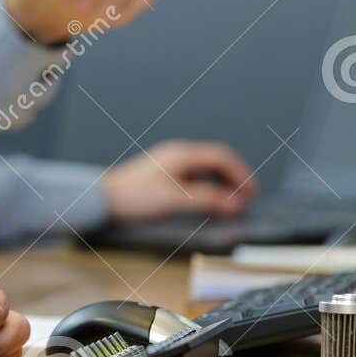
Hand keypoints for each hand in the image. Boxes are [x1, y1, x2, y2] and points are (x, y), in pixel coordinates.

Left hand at [103, 140, 256, 222]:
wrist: (103, 197)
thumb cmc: (135, 196)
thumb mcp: (175, 199)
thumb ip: (207, 199)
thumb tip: (235, 203)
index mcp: (183, 154)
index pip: (222, 157)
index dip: (241, 174)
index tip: (252, 192)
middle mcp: (179, 153)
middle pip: (217, 160)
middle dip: (235, 178)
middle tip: (247, 199)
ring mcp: (172, 162)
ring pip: (207, 168)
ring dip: (223, 182)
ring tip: (232, 202)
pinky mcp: (166, 172)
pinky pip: (196, 175)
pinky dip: (209, 185)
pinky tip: (211, 200)